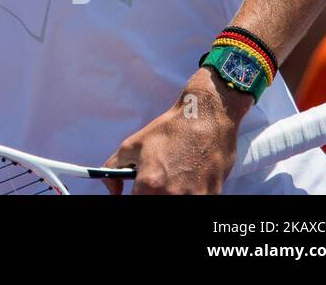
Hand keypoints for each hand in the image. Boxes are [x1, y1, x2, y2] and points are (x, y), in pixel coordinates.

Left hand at [102, 68, 251, 193]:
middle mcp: (172, 195)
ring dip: (170, 194)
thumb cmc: (169, 131)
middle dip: (149, 194)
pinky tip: (189, 179)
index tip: (135, 191)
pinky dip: (187, 193)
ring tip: (174, 178)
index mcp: (149, 183)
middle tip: (154, 183)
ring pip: (174, 203)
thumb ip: (113, 169)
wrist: (206, 120)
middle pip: (154, 204)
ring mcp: (194, 198)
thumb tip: (113, 190)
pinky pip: (193, 201)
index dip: (131, 197)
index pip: (134, 204)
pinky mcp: (212, 196)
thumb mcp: (131, 145)